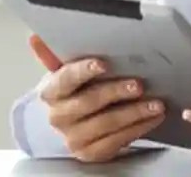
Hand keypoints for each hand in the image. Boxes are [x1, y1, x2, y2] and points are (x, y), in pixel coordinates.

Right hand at [28, 35, 166, 161]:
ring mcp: (74, 138)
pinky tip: (153, 117)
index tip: (102, 64)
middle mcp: (59, 117)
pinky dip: (139, 128)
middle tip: (139, 84)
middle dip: (116, 92)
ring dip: (134, 112)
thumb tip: (35, 38)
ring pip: (107, 124)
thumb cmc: (72, 92)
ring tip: (155, 103)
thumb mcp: (64, 72)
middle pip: (89, 102)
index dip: (83, 71)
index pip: (65, 80)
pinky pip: (117, 141)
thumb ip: (54, 54)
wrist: (70, 124)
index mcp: (51, 92)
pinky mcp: (91, 153)